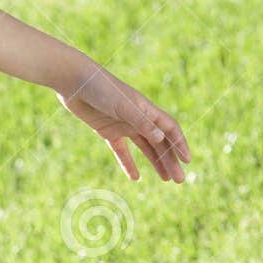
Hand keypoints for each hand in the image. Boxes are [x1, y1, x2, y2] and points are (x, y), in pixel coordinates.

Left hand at [56, 58, 190, 182]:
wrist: (75, 82)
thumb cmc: (101, 89)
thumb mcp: (123, 106)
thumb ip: (141, 122)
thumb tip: (161, 138)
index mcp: (147, 109)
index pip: (170, 129)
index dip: (180, 144)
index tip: (187, 160)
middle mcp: (138, 118)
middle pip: (160, 142)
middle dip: (171, 160)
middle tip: (179, 180)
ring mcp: (124, 125)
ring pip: (145, 147)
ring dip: (156, 163)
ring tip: (166, 179)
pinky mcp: (108, 131)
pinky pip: (121, 150)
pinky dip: (128, 163)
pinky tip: (135, 178)